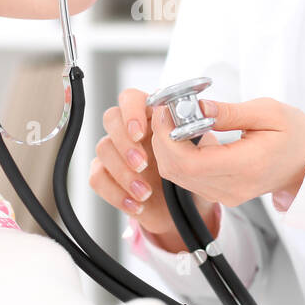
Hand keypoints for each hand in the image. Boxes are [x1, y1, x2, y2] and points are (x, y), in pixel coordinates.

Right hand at [89, 87, 222, 245]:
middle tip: (143, 163)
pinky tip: (138, 203)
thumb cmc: (195, 171)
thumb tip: (204, 110)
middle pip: (111, 118)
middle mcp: (131, 130)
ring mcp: (118, 153)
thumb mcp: (207, 149)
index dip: (132, 111)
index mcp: (152, 116)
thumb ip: (205, 127)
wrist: (186, 206)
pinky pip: (97, 178)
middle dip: (125, 142)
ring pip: (103, 148)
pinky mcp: (109, 176)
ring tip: (145, 191)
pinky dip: (117, 193)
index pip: (131, 98)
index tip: (141, 132)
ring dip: (123, 172)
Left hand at [149, 98, 304, 207]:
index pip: (190, 162)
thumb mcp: (268, 112)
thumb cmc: (293, 135)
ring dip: (167, 147)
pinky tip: (187, 136)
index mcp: (246, 166)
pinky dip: (177, 156)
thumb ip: (229, 112)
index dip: (168, 138)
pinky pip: (186, 178)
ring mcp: (225, 194)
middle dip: (162, 139)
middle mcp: (232, 187)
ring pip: (176, 176)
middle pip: (176, 170)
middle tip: (167, 111)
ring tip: (176, 120)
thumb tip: (198, 108)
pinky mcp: (220, 193)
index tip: (167, 112)